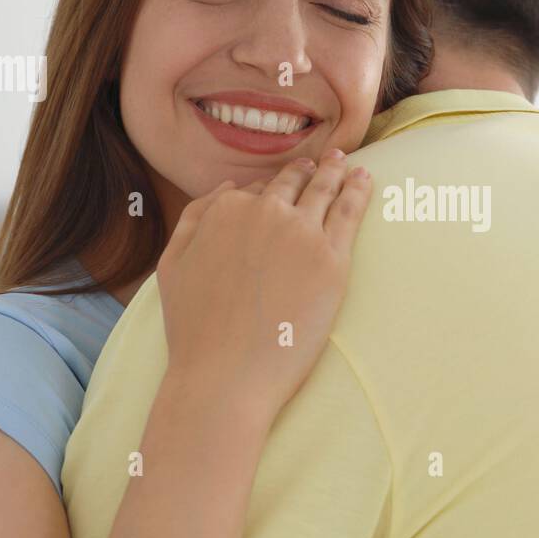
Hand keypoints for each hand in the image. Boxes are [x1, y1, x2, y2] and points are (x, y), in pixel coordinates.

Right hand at [156, 148, 372, 420]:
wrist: (224, 377)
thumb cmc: (194, 331)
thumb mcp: (173, 264)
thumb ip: (195, 219)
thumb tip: (228, 189)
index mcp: (225, 210)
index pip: (256, 189)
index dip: (272, 187)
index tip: (289, 181)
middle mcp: (264, 212)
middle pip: (292, 183)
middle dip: (308, 170)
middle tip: (325, 161)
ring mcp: (301, 233)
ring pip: (324, 189)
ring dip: (336, 171)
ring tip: (346, 163)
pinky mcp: (332, 260)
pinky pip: (350, 211)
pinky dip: (359, 190)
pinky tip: (365, 179)